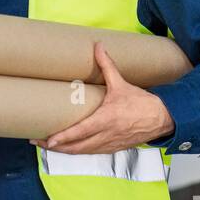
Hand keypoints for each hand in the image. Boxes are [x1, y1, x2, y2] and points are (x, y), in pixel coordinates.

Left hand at [30, 42, 175, 154]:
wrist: (162, 119)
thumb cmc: (142, 104)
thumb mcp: (121, 84)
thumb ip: (107, 65)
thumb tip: (98, 46)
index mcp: (106, 120)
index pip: (80, 132)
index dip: (63, 138)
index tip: (49, 140)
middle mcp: (106, 135)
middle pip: (75, 146)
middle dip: (55, 146)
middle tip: (37, 141)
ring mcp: (109, 144)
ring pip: (82, 152)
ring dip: (64, 151)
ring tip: (48, 145)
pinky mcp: (113, 148)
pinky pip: (91, 153)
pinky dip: (78, 152)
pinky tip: (68, 149)